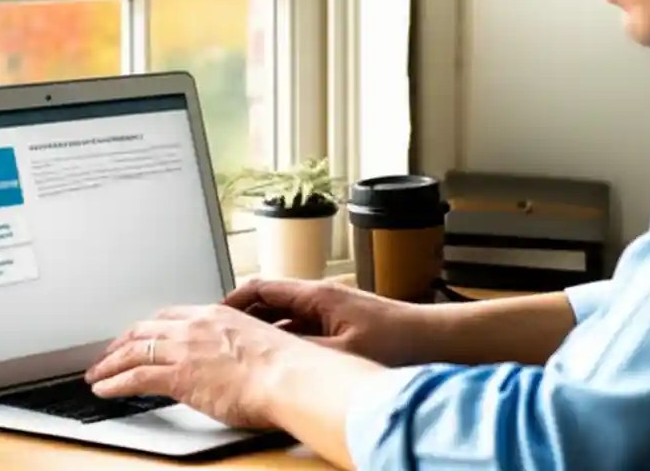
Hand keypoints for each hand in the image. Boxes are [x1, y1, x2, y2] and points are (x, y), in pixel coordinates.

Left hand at [84, 304, 303, 428]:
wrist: (290, 377)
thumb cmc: (286, 367)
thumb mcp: (258, 345)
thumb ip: (238, 348)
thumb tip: (236, 362)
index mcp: (217, 314)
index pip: (171, 315)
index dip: (150, 327)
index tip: (141, 336)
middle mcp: (196, 325)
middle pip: (145, 328)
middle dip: (122, 342)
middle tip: (108, 355)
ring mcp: (185, 348)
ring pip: (134, 350)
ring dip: (110, 364)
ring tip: (96, 375)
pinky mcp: (178, 375)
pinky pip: (135, 377)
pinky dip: (115, 383)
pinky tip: (105, 390)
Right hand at [224, 278, 431, 366]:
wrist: (436, 340)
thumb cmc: (399, 342)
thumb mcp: (342, 352)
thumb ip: (302, 353)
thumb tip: (268, 357)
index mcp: (317, 295)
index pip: (261, 288)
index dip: (232, 301)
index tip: (213, 316)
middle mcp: (322, 297)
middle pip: (269, 302)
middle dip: (242, 318)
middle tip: (219, 337)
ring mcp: (333, 311)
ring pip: (285, 317)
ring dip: (264, 331)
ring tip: (242, 351)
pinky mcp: (343, 325)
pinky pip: (303, 328)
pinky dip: (285, 341)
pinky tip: (280, 361)